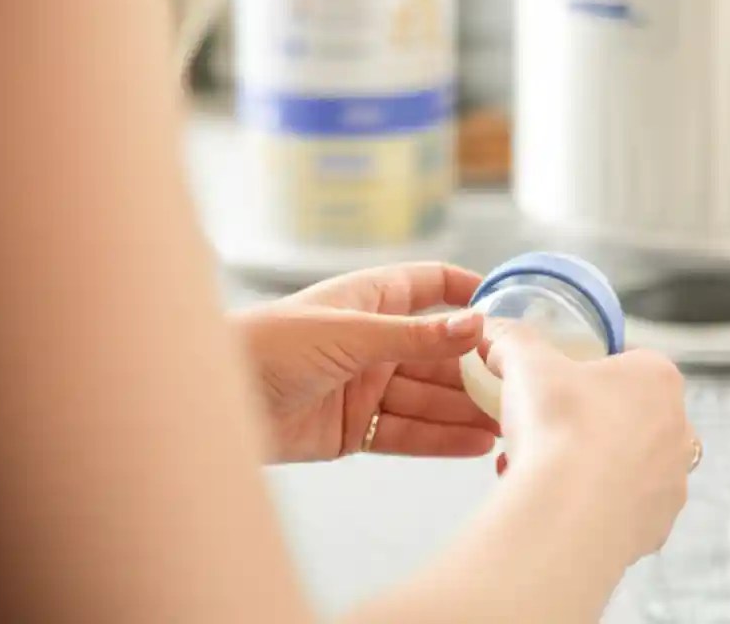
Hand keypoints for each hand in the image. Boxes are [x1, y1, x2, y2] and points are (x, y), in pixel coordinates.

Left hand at [233, 263, 498, 462]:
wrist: (210, 403)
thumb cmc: (266, 346)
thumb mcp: (351, 334)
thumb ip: (417, 336)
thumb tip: (477, 324)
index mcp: (368, 300)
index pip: (429, 286)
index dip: (467, 293)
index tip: (509, 307)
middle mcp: (371, 341)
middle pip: (437, 353)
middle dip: (476, 368)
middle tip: (519, 384)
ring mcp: (365, 386)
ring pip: (428, 397)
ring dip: (465, 409)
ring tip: (507, 423)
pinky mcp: (355, 429)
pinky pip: (408, 433)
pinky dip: (440, 439)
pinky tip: (473, 444)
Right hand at [480, 324, 692, 563]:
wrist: (567, 513)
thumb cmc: (559, 426)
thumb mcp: (526, 364)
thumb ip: (513, 341)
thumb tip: (497, 334)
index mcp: (659, 378)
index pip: (629, 362)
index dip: (588, 372)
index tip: (556, 385)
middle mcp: (679, 429)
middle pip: (629, 416)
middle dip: (589, 422)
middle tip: (546, 429)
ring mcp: (672, 481)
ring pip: (626, 465)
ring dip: (589, 465)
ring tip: (540, 470)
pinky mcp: (657, 526)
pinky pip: (620, 509)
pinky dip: (591, 506)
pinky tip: (554, 504)